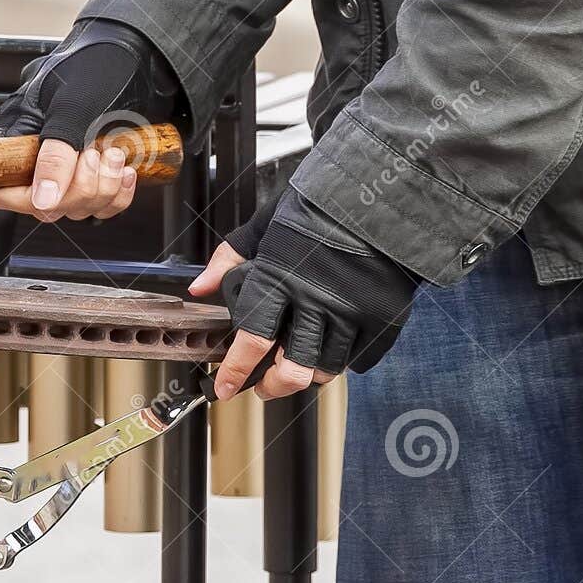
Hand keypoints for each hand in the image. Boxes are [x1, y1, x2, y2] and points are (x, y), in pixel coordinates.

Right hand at [0, 18, 180, 221]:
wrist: (139, 52)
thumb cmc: (99, 64)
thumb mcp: (73, 107)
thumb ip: (55, 156)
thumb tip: (41, 200)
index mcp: (18, 135)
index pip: (9, 190)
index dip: (32, 198)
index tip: (52, 193)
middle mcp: (39, 155)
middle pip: (49, 205)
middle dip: (80, 188)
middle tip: (95, 153)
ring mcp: (70, 167)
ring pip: (79, 207)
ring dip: (104, 187)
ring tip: (113, 152)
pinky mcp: (97, 172)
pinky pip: (103, 205)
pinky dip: (119, 193)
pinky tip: (125, 169)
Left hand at [190, 188, 419, 400]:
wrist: (379, 193)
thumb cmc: (319, 206)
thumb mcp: (266, 224)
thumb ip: (229, 257)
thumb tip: (200, 288)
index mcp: (280, 279)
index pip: (252, 341)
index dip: (235, 372)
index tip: (224, 388)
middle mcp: (315, 301)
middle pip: (291, 369)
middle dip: (272, 387)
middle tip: (264, 387)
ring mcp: (351, 311)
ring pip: (325, 368)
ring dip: (306, 377)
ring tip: (296, 369)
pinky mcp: (382, 316)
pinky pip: (359, 358)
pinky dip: (343, 362)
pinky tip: (332, 352)